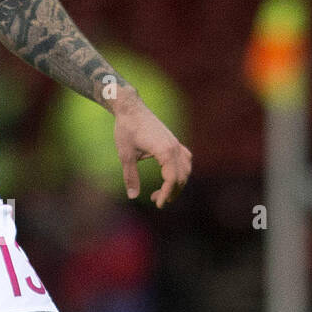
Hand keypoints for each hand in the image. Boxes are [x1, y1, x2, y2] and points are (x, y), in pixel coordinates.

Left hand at [112, 91, 191, 207]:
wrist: (130, 108)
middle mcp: (174, 147)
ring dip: (178, 183)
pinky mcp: (173, 141)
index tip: (157, 204)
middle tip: (155, 200)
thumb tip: (132, 197)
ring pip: (186, 168)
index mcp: (165, 151)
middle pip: (181, 176)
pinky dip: (181, 171)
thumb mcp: (125, 155)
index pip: (172, 179)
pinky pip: (185, 159)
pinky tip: (170, 176)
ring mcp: (176, 143)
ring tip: (163, 192)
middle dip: (172, 192)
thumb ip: (130, 176)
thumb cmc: (126, 129)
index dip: (166, 194)